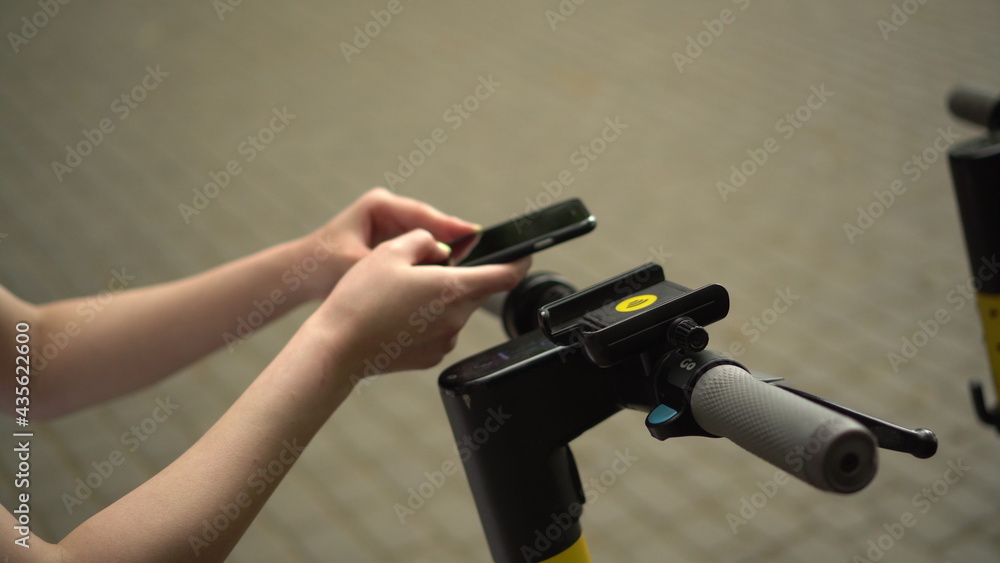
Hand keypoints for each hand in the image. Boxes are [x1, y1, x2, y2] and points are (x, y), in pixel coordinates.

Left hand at [295, 188, 479, 299]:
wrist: (299, 278)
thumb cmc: (322, 266)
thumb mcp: (360, 263)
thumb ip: (399, 259)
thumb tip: (440, 259)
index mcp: (379, 205)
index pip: (423, 215)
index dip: (451, 226)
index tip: (475, 233)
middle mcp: (388, 212)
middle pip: (431, 226)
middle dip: (453, 242)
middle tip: (481, 254)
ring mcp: (391, 227)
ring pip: (427, 240)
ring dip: (444, 254)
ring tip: (468, 267)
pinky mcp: (392, 244)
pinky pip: (419, 252)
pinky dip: (430, 264)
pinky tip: (446, 277)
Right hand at [308, 229, 529, 379]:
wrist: (338, 347)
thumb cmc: (361, 298)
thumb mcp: (391, 251)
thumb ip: (424, 241)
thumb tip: (439, 248)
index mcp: (454, 288)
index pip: (506, 275)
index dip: (520, 262)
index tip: (525, 254)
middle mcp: (457, 318)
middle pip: (476, 291)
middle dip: (461, 276)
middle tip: (425, 269)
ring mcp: (446, 340)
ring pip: (456, 310)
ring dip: (441, 299)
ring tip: (401, 295)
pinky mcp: (432, 356)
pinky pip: (440, 330)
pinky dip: (428, 320)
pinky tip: (398, 317)